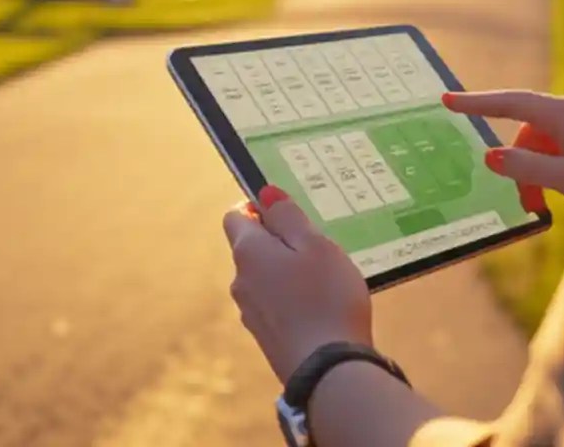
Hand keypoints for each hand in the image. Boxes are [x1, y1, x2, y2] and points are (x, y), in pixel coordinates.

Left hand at [222, 185, 372, 383]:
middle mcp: (239, 281)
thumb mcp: (315, 245)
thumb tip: (265, 193)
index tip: (288, 215)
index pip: (235, 217)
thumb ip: (288, 217)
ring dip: (286, 274)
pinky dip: (291, 301)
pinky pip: (274, 306)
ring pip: (263, 279)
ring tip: (323, 282)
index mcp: (248, 252)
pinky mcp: (265, 338)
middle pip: (251, 249)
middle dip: (278, 243)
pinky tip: (319, 309)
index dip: (258, 210)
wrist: (328, 371)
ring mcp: (249, 313)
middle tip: (317, 249)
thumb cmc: (326, 297)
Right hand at [443, 90, 563, 206]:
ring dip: (534, 168)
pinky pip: (556, 145)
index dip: (478, 102)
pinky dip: (548, 166)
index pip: (512, 102)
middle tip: (522, 197)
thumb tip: (490, 156)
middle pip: (527, 128)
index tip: (448, 100)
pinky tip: (556, 189)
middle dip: (516, 160)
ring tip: (540, 201)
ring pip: (540, 140)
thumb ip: (529, 167)